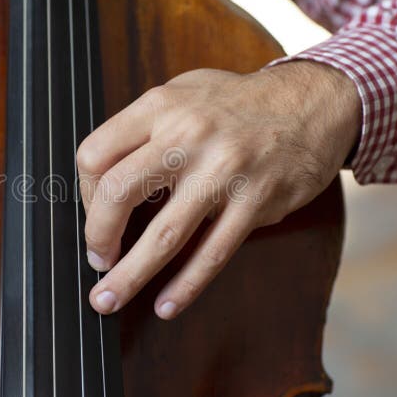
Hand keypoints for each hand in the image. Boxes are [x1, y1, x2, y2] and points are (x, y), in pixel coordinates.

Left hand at [76, 61, 360, 318]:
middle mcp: (187, 135)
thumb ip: (142, 129)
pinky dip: (186, 286)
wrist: (311, 103)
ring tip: (109, 300)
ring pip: (163, 235)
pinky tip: (167, 304)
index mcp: (160, 107)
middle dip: (97, 236)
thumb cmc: (238, 103)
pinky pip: (212, 253)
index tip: (95, 211)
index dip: (85, 193)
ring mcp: (223, 170)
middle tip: (97, 260)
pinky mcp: (255, 201)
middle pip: (118, 193)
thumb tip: (102, 180)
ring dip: (130, 276)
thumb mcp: (182, 92)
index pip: (96, 155)